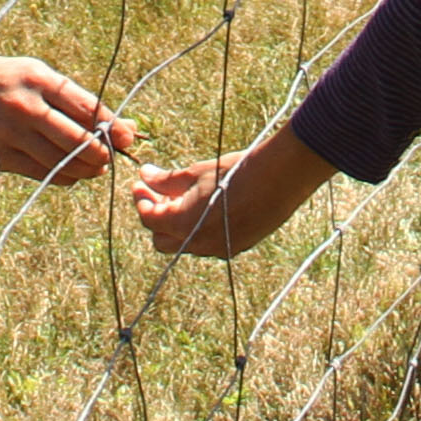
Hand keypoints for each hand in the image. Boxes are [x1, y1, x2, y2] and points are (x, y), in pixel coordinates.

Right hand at [0, 46, 136, 188]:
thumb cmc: (12, 83)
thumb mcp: (42, 77)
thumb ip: (79, 101)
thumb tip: (125, 128)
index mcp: (39, 80)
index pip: (87, 107)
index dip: (112, 127)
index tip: (127, 138)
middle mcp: (25, 106)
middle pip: (76, 140)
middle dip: (102, 154)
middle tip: (111, 157)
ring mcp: (10, 133)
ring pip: (60, 162)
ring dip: (86, 169)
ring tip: (95, 167)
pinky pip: (42, 173)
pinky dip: (64, 176)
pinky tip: (72, 173)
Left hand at [131, 127, 334, 260]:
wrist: (280, 179)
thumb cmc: (236, 171)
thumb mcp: (197, 172)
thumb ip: (166, 179)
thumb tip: (145, 175)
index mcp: (183, 224)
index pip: (149, 220)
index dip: (141, 202)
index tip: (141, 186)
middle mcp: (198, 244)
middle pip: (162, 240)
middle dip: (157, 218)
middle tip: (160, 193)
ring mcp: (218, 249)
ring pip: (184, 244)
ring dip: (177, 225)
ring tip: (184, 198)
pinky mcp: (235, 248)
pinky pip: (206, 244)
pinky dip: (198, 230)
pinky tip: (206, 208)